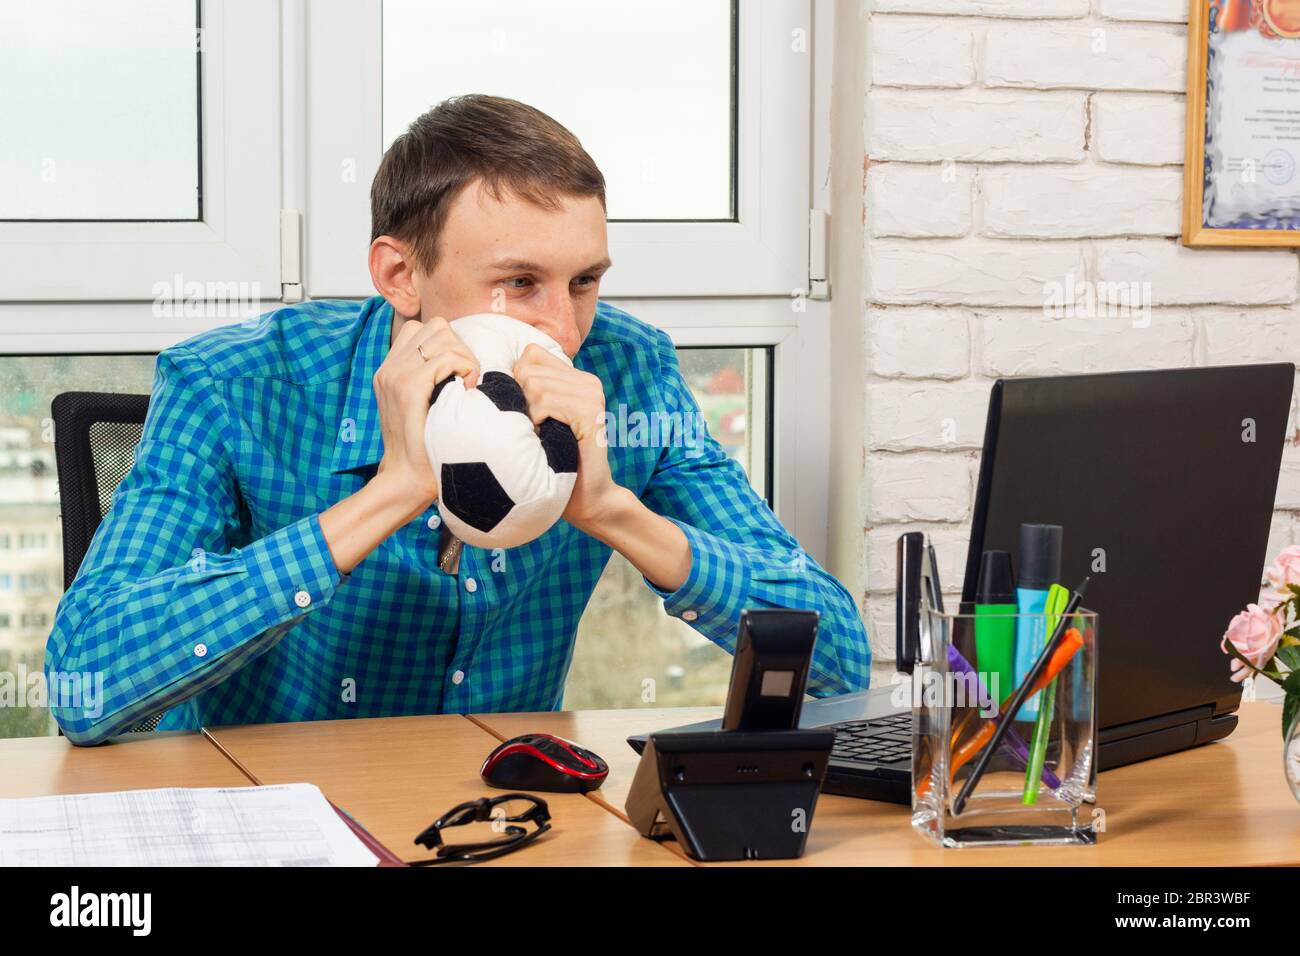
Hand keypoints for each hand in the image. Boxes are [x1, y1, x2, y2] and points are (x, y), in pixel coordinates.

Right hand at [373, 316, 479, 509]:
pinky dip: (465, 369)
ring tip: (467, 385)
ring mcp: (395, 375)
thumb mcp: (425, 407)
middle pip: (436, 326)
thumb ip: (433, 382)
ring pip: (443, 336)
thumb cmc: (424, 448)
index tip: (460, 374)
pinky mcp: (408, 387)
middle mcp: (389, 368)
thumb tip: (462, 367)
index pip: (423, 329)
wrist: (405, 479)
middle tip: (468, 379)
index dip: (449, 344)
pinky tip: (467, 391)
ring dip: (465, 357)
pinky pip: (446, 357)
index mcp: (391, 370)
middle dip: (462, 348)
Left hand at [512, 343, 618, 532]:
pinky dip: (537, 422)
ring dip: (527, 414)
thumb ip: (525, 392)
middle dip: (519, 400)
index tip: (525, 415)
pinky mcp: (591, 412)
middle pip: (528, 368)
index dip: (516, 382)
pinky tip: (547, 439)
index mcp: (576, 379)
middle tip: (534, 430)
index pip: (531, 354)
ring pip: (534, 384)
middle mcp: (588, 382)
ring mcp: (592, 395)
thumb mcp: (536, 420)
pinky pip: (546, 401)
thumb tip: (486, 371)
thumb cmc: (552, 463)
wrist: (585, 498)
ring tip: (541, 436)